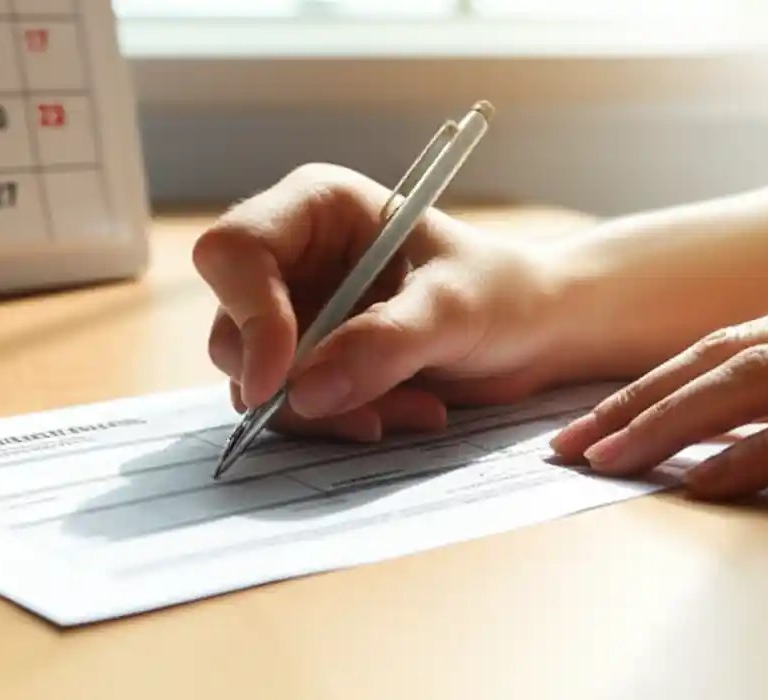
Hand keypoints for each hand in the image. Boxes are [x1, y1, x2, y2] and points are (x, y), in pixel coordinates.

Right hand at [193, 164, 584, 441]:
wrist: (534, 332)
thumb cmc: (502, 292)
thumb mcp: (452, 309)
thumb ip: (382, 344)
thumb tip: (304, 392)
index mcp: (315, 209)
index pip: (234, 251)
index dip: (247, 316)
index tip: (279, 382)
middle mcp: (291, 258)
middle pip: (233, 329)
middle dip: (298, 384)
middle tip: (371, 413)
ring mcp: (294, 314)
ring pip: (258, 382)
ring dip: (330, 412)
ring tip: (413, 408)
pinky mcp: (309, 363)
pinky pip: (291, 409)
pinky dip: (342, 422)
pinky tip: (405, 411)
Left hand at [551, 271, 767, 499]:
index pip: (737, 340)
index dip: (658, 381)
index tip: (600, 418)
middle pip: (724, 353)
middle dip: (636, 398)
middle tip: (567, 442)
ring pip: (755, 378)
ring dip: (668, 422)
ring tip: (605, 461)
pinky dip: (754, 452)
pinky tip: (702, 483)